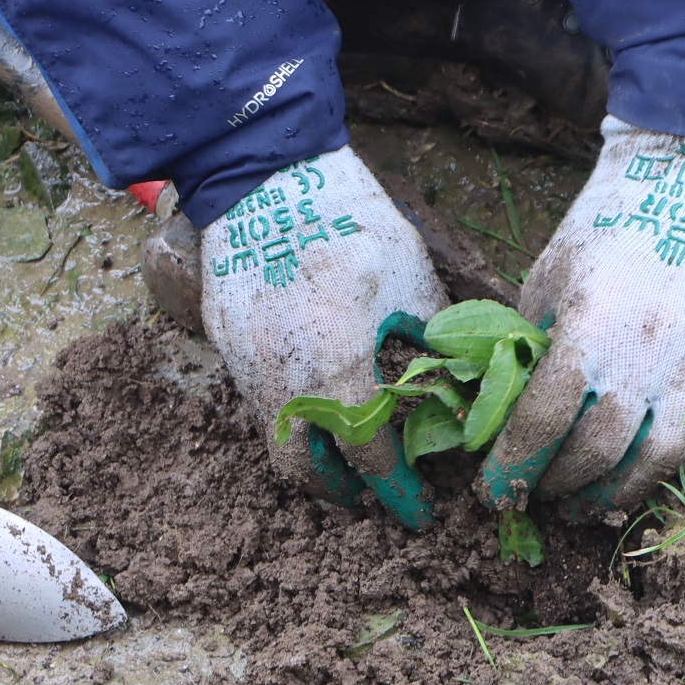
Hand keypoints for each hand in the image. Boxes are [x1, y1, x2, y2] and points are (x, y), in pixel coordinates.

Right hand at [199, 146, 448, 528]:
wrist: (265, 172)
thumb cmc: (349, 222)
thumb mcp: (413, 283)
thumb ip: (434, 347)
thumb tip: (458, 389)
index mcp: (336, 374)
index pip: (370, 460)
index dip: (398, 491)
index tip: (419, 512)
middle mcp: (282, 384)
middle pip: (305, 472)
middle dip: (343, 492)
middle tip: (373, 494)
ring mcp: (245, 366)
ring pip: (274, 442)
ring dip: (311, 460)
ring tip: (343, 458)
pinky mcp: (226, 345)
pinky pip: (257, 403)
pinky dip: (288, 419)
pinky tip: (314, 402)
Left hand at [480, 117, 684, 517]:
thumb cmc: (603, 232)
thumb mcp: (546, 281)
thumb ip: (527, 347)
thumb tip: (497, 410)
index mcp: (588, 329)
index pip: (542, 422)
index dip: (513, 465)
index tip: (493, 487)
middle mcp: (645, 357)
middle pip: (594, 452)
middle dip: (556, 483)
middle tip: (537, 493)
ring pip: (652, 463)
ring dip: (611, 494)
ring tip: (583, 503)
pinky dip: (670, 468)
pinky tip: (640, 472)